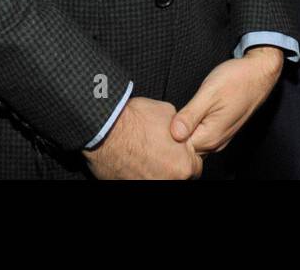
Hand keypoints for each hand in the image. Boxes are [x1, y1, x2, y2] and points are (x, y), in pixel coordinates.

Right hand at [82, 96, 202, 179]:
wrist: (104, 129)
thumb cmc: (134, 121)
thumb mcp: (168, 113)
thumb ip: (181, 129)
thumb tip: (182, 131)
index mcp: (183, 165)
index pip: (194, 166)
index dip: (185, 156)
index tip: (177, 150)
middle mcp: (170, 180)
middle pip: (179, 176)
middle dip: (171, 165)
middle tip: (158, 151)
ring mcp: (150, 185)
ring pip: (160, 178)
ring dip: (156, 171)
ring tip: (144, 156)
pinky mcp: (131, 186)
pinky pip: (142, 180)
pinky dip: (140, 174)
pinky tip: (134, 161)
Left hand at [171, 47, 283, 154]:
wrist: (260, 73)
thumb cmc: (237, 79)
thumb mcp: (209, 93)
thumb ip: (190, 116)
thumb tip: (174, 134)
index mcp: (210, 136)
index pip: (179, 149)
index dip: (166, 135)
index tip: (160, 120)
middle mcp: (216, 142)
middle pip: (185, 148)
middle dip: (172, 135)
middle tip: (165, 115)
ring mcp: (220, 137)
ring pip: (193, 142)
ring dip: (182, 131)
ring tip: (174, 113)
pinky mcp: (221, 129)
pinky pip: (200, 136)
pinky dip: (191, 128)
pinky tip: (186, 115)